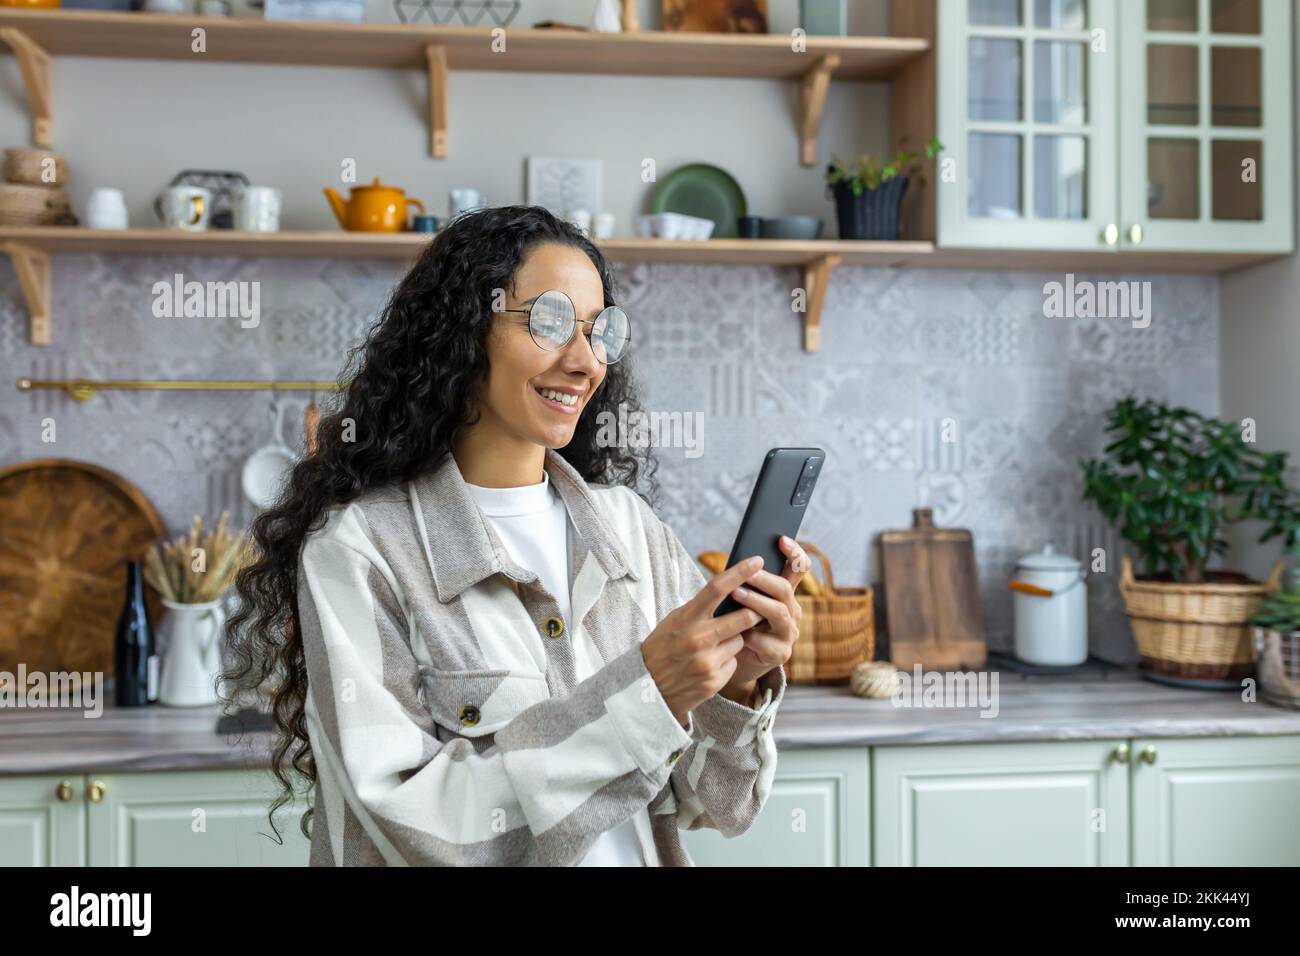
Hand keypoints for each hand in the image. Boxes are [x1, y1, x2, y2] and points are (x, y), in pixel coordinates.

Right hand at [641, 555, 766, 725]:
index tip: (757, 560)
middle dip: (754, 611)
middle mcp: (698, 638)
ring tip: (712, 647)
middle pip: (742, 617)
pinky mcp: (714, 681)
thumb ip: (699, 609)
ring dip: (734, 641)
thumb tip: (729, 591)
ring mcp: (707, 661)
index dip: (739, 572)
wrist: (645, 689)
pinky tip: (709, 666)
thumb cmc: (662, 648)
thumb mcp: (674, 621)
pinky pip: (733, 662)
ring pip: (740, 641)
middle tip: (755, 609)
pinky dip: (726, 661)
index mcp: (686, 618)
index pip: (716, 588)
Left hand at [722, 535, 806, 697]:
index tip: (781, 539)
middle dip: (765, 579)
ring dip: (756, 602)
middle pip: (785, 589)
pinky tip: (737, 634)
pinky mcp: (780, 654)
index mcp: (785, 593)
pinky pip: (767, 641)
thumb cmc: (734, 623)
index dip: (794, 553)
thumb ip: (745, 583)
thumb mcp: (740, 600)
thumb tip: (738, 560)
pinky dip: (750, 635)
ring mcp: (789, 633)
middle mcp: (792, 611)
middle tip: (747, 573)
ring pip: (778, 612)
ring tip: (736, 594)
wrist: (732, 660)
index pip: (799, 569)